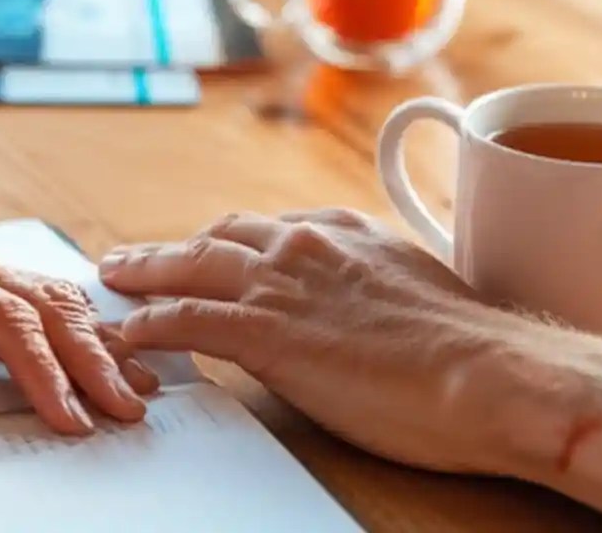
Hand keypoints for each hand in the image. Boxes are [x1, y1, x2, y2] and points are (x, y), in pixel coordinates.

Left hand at [0, 189, 157, 435]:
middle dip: (89, 358)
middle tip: (128, 408)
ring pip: (41, 294)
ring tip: (131, 379)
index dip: (41, 369)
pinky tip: (91, 340)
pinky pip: (22, 292)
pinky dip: (65, 321)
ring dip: (88, 339)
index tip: (70, 413)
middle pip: (38, 304)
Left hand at [98, 209, 601, 474]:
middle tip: (135, 258)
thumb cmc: (471, 348)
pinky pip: (185, 321)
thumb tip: (367, 305)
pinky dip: (149, 324)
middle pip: (216, 237)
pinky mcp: (264, 332)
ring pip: (188, 267)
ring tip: (111, 282)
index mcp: (343, 233)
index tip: (206, 251)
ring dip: (143, 273)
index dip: (225, 243)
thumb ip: (377, 286)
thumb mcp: (420, 292)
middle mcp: (303, 246)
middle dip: (171, 248)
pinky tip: (127, 333)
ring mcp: (279, 285)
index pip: (264, 228)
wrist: (490, 373)